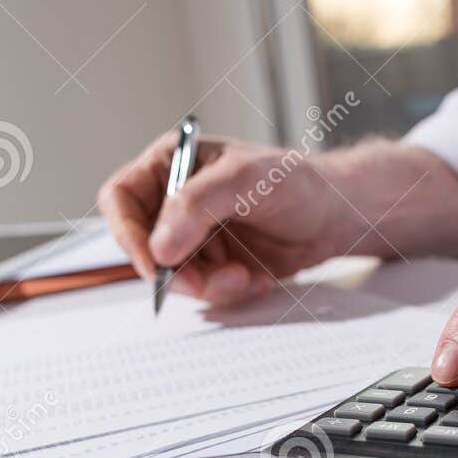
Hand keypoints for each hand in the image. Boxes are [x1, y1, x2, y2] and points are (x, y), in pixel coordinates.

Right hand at [99, 133, 457, 306]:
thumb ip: (198, 206)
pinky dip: (227, 292)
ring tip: (245, 277)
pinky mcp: (214, 264)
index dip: (128, 234)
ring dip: (208, 286)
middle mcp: (176, 201)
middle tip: (208, 282)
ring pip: (173, 276)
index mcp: (171, 165)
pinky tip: (255, 278)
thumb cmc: (297, 182)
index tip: (153, 263)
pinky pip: (202, 291)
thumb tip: (159, 248)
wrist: (336, 216)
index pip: (121, 199)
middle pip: (144, 247)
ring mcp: (194, 236)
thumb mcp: (246, 180)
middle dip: (177, 272)